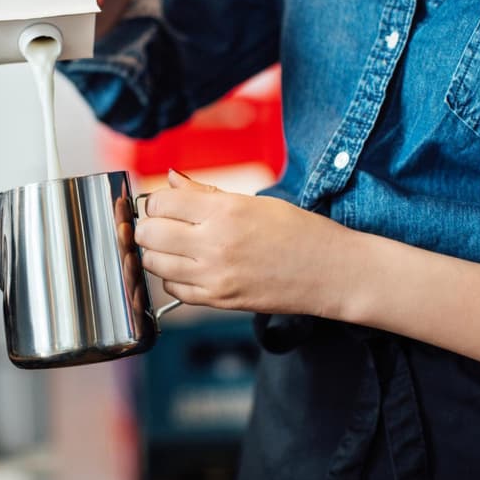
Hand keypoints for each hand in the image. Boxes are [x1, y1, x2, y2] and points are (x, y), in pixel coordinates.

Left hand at [134, 170, 348, 316]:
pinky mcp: (218, 300)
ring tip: (175, 246)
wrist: (331, 272)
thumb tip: (172, 179)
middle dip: (149, 227)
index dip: (157, 202)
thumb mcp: (252, 202)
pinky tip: (190, 268)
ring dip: (156, 253)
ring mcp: (214, 276)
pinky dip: (173, 277)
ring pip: (153, 264)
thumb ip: (205, 193)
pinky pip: (173, 289)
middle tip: (162, 224)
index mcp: (224, 212)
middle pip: (149, 234)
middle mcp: (214, 244)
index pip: (160, 203)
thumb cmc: (299, 231)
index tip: (165, 204)